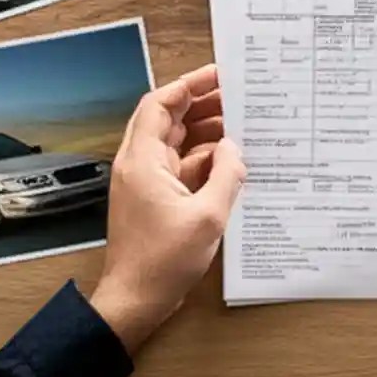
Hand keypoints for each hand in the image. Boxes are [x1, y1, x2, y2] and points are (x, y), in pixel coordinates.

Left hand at [89, 64, 245, 352]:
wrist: (134, 301)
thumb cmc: (162, 262)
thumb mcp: (207, 217)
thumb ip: (226, 176)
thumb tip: (235, 149)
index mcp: (142, 161)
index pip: (160, 104)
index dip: (188, 85)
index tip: (219, 75)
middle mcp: (139, 165)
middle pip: (168, 119)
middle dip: (202, 105)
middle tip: (238, 97)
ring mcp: (146, 183)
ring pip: (176, 143)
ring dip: (206, 133)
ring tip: (242, 126)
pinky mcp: (155, 200)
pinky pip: (181, 167)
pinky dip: (205, 161)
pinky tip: (232, 163)